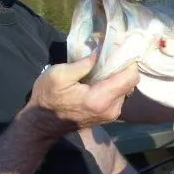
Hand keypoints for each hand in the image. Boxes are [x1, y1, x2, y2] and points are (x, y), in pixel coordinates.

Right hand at [20, 55, 139, 138]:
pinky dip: (114, 84)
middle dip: (122, 66)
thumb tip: (101, 51)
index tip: (117, 49)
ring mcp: (111, 114)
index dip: (127, 61)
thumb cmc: (48, 98)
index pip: (130, 77)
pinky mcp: (109, 115)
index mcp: (100, 99)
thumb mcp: (59, 75)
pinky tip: (100, 78)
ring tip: (103, 66)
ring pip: (126, 88)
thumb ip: (83, 63)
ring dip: (118, 75)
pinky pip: (119, 95)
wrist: (42, 124)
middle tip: (109, 55)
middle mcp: (111, 109)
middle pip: (130, 82)